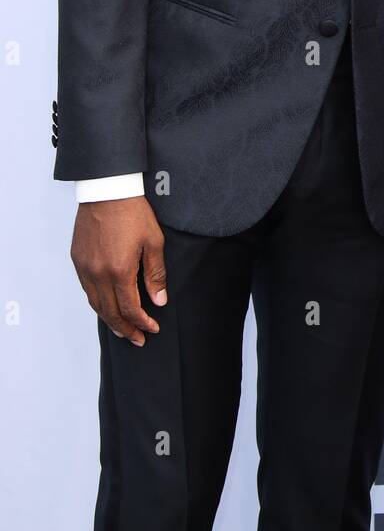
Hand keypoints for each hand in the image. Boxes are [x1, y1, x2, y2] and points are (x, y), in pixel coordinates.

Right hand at [70, 195, 167, 345]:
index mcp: (119, 270)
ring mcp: (85, 267)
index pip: (130, 308)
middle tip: (137, 339)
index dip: (142, 322)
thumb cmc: (133, 213)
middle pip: (110, 312)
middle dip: (125, 329)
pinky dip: (97, 303)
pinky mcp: (78, 259)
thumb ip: (156, 274)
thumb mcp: (153, 242)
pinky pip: (86, 289)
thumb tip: (159, 300)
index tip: (152, 329)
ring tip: (122, 330)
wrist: (107, 191)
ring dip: (109, 320)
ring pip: (95, 304)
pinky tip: (106, 306)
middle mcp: (98, 273)